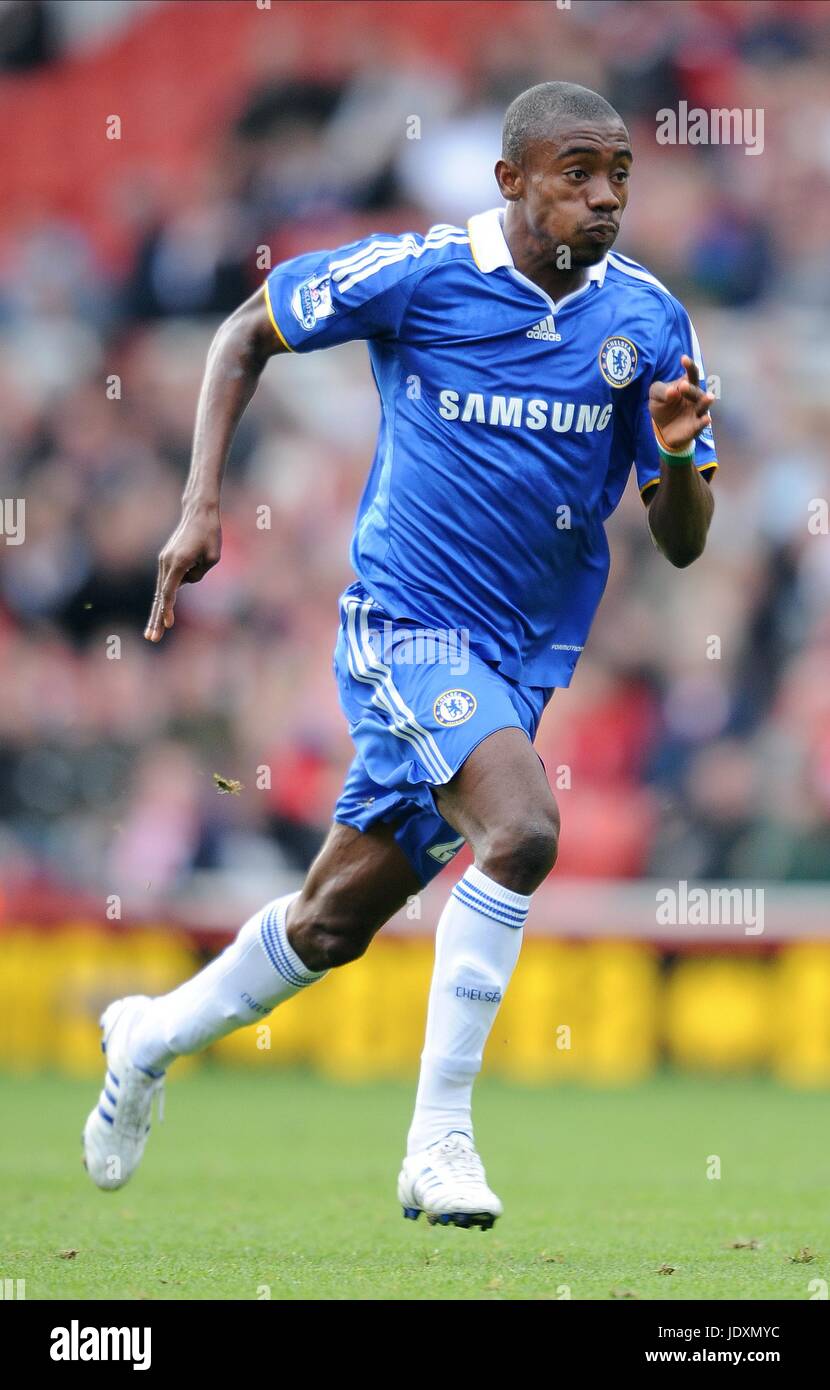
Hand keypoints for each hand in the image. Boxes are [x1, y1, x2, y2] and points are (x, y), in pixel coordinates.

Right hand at [144, 503, 221, 641]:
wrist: (199, 512)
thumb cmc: (210, 533)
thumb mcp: (213, 558)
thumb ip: (199, 575)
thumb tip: (186, 582)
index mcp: (178, 562)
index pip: (169, 591)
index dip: (168, 609)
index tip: (168, 624)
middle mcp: (167, 562)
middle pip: (160, 596)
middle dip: (156, 619)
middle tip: (151, 639)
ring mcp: (164, 561)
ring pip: (162, 591)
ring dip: (158, 613)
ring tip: (152, 634)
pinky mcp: (166, 560)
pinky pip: (167, 583)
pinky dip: (165, 598)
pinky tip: (167, 609)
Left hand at [648, 355, 713, 452]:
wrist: (662, 429)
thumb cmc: (662, 406)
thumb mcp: (655, 395)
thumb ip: (661, 390)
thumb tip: (672, 391)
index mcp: (687, 385)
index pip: (691, 374)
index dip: (689, 366)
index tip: (683, 359)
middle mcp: (695, 397)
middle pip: (696, 391)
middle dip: (690, 388)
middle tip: (683, 385)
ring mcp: (696, 412)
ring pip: (703, 406)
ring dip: (705, 401)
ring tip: (709, 397)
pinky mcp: (695, 427)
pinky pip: (701, 424)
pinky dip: (704, 422)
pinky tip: (707, 420)